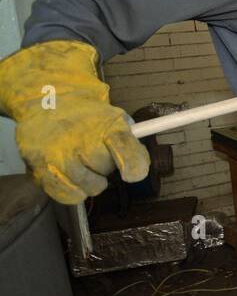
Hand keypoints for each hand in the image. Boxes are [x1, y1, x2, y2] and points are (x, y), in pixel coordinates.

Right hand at [0, 40, 150, 203]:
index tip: (132, 173)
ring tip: (83, 164)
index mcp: (105, 125)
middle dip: (105, 166)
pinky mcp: (40, 167)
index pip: (126, 152)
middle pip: (106, 171)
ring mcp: (58, 154)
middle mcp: (80, 139)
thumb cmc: (87, 116)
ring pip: (89, 187)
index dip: (135, 167)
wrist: (47, 100)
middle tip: (95, 153)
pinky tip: (71, 177)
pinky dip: (73, 191)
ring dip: (90, 181)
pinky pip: (67, 195)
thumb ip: (129, 141)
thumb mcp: (114, 118)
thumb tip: (137, 165)